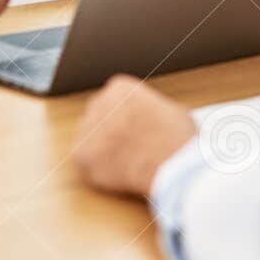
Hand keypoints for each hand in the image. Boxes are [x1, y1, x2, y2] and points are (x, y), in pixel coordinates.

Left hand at [74, 75, 197, 197]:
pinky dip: (97, 168)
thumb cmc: (178, 139)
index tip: (133, 128)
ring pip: (88, 138)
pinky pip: (83, 161)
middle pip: (97, 115)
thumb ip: (151, 110)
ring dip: (101, 148)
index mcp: (120, 88)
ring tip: (124, 161)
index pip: (113, 98)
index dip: (124, 115)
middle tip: (126, 146)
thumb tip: (152, 120)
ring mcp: (88, 129)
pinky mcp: (81, 155)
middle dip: (109, 129)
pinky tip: (117, 172)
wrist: (173, 165)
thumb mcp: (171, 110)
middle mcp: (99, 103)